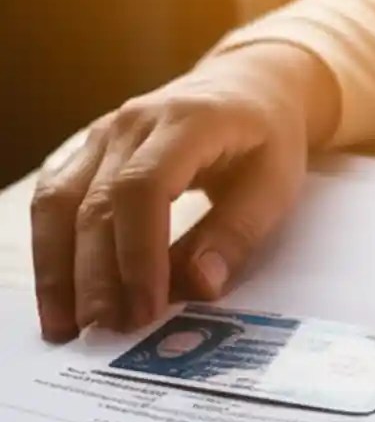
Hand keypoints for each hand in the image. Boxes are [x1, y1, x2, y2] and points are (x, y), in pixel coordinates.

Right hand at [29, 43, 337, 341]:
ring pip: (59, 203)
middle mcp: (133, 123)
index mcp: (188, 123)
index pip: (144, 188)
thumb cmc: (267, 139)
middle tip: (104, 333)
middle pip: (96, 203)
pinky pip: (54, 201)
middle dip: (97, 276)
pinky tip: (58, 296)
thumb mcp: (276, 183)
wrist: (248, 87)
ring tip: (65, 328)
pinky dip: (51, 250)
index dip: (140, 253)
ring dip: (58, 269)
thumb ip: (237, 232)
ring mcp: (102, 135)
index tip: (145, 309)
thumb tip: (199, 286)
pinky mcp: (88, 153)